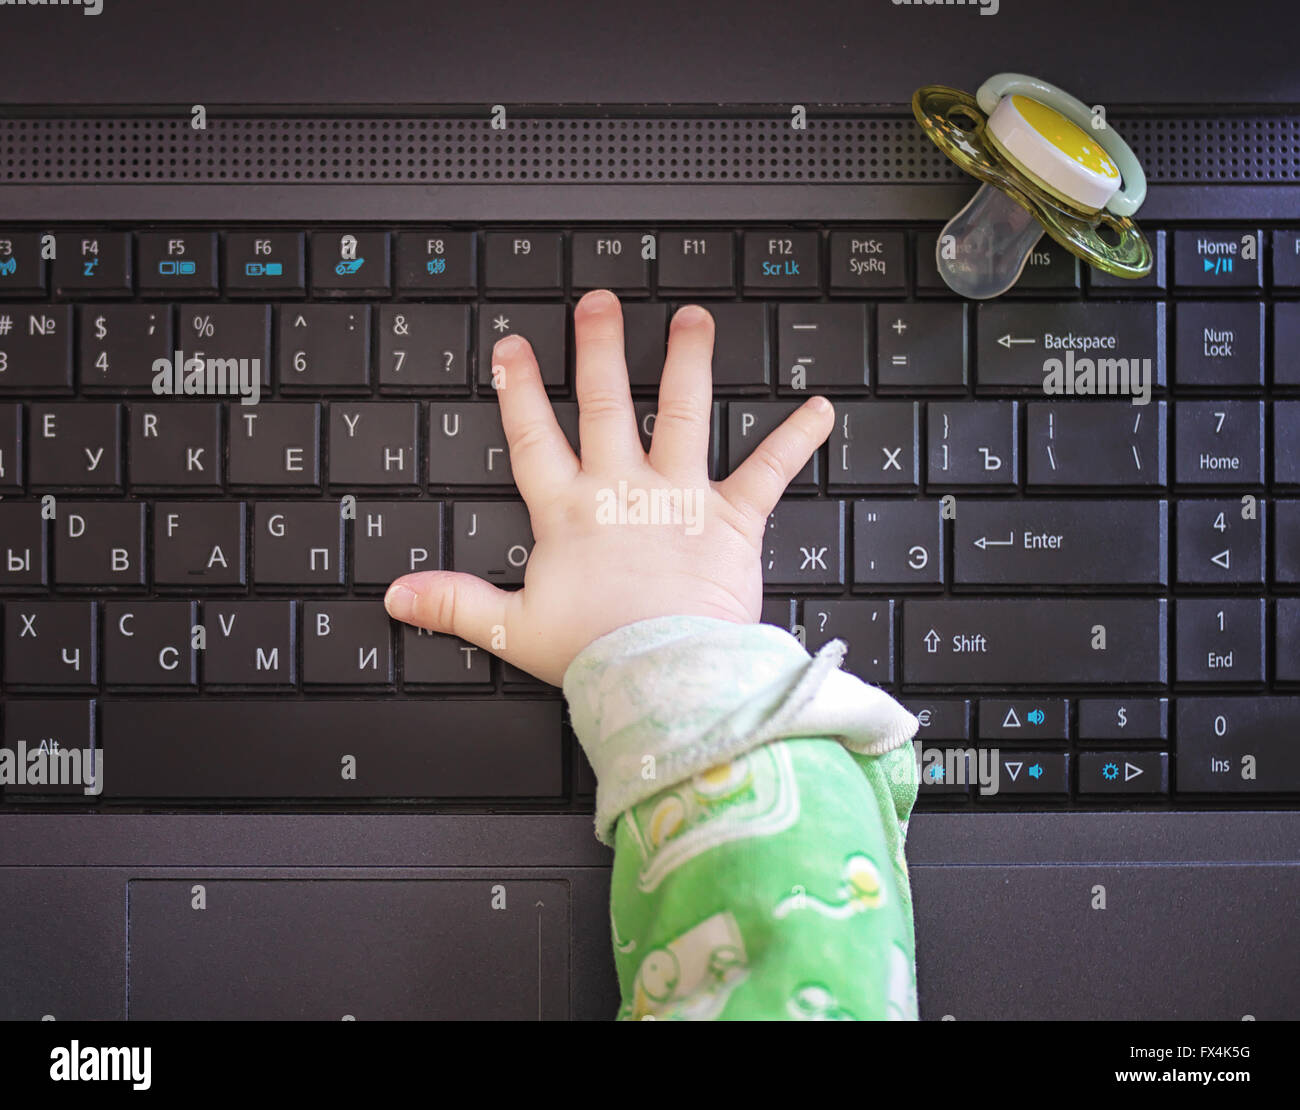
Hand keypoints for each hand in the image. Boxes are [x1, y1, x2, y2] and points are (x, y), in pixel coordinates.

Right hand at [384, 289, 833, 685]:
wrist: (662, 675)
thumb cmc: (596, 654)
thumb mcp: (513, 627)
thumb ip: (456, 602)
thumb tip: (398, 597)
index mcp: (571, 512)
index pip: (534, 436)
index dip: (519, 389)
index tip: (512, 348)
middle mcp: (624, 490)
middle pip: (605, 403)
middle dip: (598, 348)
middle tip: (599, 302)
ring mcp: (680, 496)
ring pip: (680, 413)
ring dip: (686, 363)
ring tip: (692, 320)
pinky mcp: (731, 518)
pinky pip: (768, 471)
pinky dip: (796, 440)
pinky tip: (819, 409)